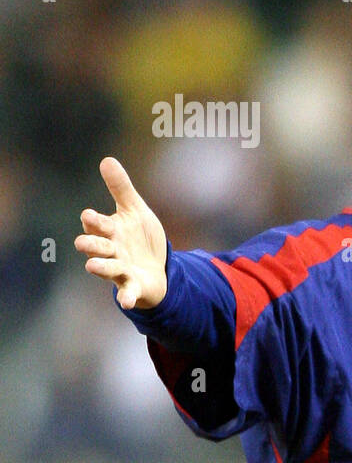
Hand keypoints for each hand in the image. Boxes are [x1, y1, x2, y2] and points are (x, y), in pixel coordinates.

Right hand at [75, 157, 168, 310]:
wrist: (157, 266)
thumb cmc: (140, 237)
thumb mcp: (135, 210)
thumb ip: (121, 188)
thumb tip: (106, 160)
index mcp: (111, 231)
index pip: (97, 224)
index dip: (94, 221)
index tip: (90, 216)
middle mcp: (111, 250)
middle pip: (95, 246)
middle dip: (91, 244)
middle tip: (83, 242)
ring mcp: (120, 269)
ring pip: (106, 269)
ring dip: (100, 267)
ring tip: (92, 266)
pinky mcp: (132, 285)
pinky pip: (128, 292)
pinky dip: (127, 297)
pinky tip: (127, 302)